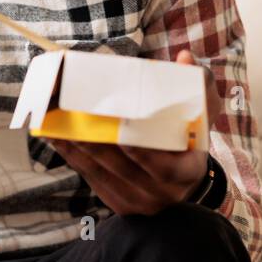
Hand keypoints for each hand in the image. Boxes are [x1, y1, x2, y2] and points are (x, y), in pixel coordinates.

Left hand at [47, 49, 220, 215]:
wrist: (184, 181)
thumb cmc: (189, 140)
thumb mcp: (202, 115)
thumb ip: (198, 86)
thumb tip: (184, 58)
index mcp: (188, 172)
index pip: (165, 167)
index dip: (143, 153)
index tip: (122, 133)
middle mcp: (164, 192)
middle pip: (124, 168)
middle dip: (98, 142)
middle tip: (76, 116)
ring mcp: (139, 201)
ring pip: (102, 173)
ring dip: (79, 147)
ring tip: (60, 123)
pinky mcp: (118, 203)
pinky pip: (91, 179)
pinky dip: (74, 157)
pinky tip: (59, 138)